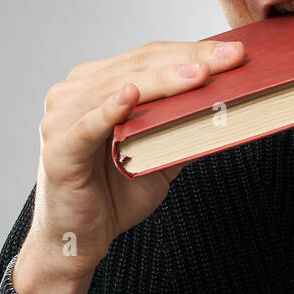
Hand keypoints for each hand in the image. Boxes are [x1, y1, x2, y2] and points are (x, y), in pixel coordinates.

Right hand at [13, 36, 244, 293]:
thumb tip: (224, 107)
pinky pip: (88, 125)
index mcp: (97, 88)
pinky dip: (109, 110)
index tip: (234, 53)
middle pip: (138, 67)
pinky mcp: (59, 148)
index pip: (149, 59)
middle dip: (188, 61)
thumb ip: (181, 130)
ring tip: (199, 75)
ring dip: (162, 81)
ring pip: (119, 88)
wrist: (80, 240)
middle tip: (229, 59)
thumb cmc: (114, 197)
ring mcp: (62, 118)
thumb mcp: (159, 157)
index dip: (192, 52)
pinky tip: (131, 96)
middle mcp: (74, 95)